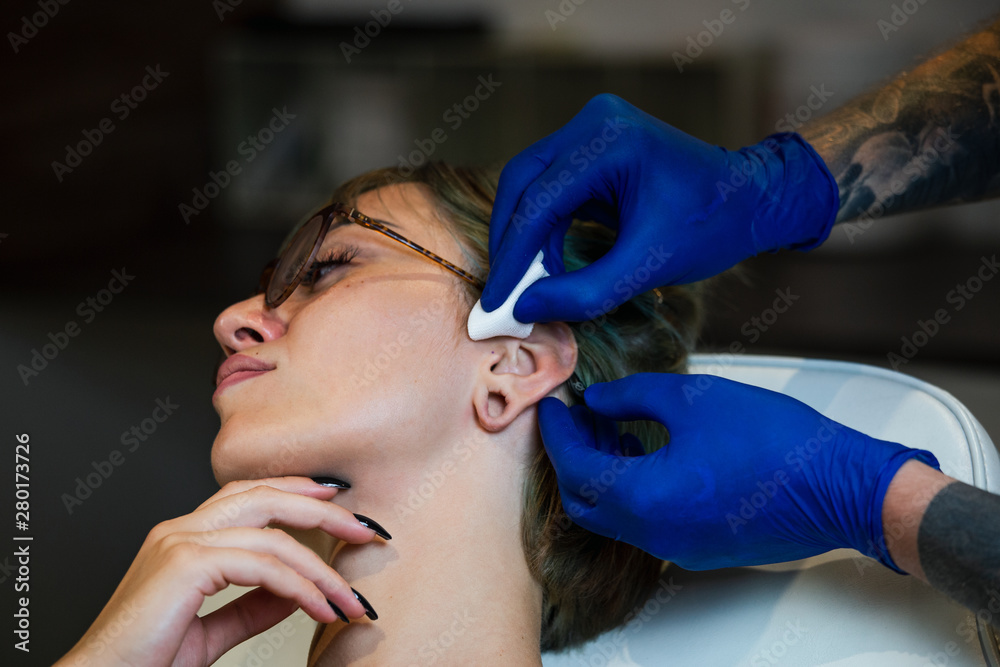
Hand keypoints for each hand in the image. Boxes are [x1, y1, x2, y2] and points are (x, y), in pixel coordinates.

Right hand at [55, 477, 383, 666]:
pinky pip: (261, 567)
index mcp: (183, 537)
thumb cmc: (143, 661)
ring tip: (349, 600)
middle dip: (323, 509)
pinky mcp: (184, 564)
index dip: (296, 490)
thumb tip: (295, 594)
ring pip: (272, 536)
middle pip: (266, 497)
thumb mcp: (208, 630)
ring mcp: (181, 542)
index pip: (249, 495)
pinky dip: (299, 588)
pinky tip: (320, 609)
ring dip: (321, 569)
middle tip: (365, 529)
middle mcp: (180, 530)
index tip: (336, 498)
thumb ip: (250, 607)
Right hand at [482, 93, 838, 322]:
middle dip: (509, 242)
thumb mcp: (650, 266)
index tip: (498, 299)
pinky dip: (542, 228)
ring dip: (523, 236)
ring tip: (523, 285)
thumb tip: (526, 307)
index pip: (539, 200)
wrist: (751, 199)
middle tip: (502, 292)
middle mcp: (593, 123)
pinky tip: (544, 265)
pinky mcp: (592, 149)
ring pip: (530, 185)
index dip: (513, 255)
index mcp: (609, 140)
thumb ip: (585, 291)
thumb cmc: (711, 225)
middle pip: (522, 182)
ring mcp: (591, 131)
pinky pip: (550, 188)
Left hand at [538, 373, 938, 569]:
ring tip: (610, 431)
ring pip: (614, 517)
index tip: (552, 407)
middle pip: (584, 502)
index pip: (574, 468)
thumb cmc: (776, 441)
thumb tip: (598, 399)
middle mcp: (655, 535)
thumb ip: (633, 397)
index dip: (557, 433)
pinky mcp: (700, 550)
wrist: (840, 487)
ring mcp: (678, 548)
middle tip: (575, 420)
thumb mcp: (694, 398)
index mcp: (645, 499)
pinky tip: (647, 458)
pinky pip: (646, 526)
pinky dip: (632, 493)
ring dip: (601, 476)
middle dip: (571, 458)